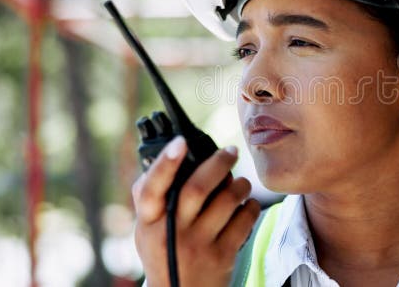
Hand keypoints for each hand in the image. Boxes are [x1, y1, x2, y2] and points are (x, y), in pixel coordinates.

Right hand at [132, 137, 260, 286]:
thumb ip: (152, 197)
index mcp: (148, 222)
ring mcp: (197, 246)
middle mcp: (171, 233)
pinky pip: (244, 220)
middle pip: (196, 188)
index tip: (180, 141)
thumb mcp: (148, 229)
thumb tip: (167, 152)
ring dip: (240, 184)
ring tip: (241, 183)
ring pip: (226, 200)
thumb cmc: (166, 253)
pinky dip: (250, 206)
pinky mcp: (222, 256)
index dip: (165, 163)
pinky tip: (247, 204)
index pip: (150, 188)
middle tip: (231, 151)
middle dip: (218, 163)